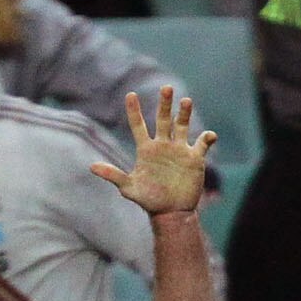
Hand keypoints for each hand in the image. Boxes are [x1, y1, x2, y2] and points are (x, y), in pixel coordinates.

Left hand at [89, 87, 215, 219]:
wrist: (171, 212)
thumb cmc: (149, 200)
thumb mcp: (129, 188)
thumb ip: (113, 175)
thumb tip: (91, 166)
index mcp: (146, 149)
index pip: (138, 125)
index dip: (134, 110)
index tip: (130, 95)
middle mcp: (163, 145)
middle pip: (163, 119)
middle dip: (165, 104)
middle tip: (167, 88)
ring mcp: (179, 150)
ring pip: (182, 126)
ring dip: (184, 114)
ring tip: (186, 101)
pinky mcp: (194, 158)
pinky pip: (202, 144)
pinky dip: (207, 138)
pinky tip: (209, 136)